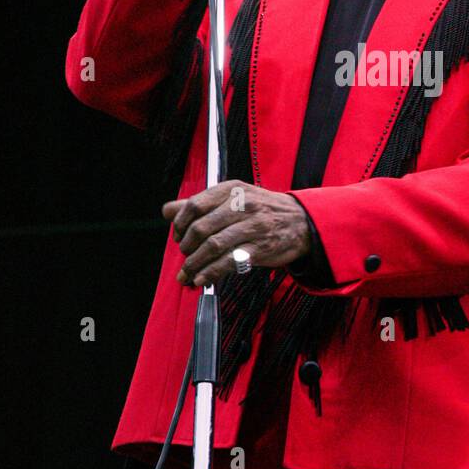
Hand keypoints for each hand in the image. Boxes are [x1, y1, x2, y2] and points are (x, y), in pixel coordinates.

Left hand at [162, 180, 311, 285]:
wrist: (302, 221)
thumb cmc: (263, 209)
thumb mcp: (234, 197)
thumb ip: (200, 204)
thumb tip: (167, 211)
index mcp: (231, 190)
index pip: (195, 205)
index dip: (180, 223)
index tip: (177, 235)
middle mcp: (242, 205)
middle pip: (202, 227)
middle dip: (187, 246)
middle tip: (184, 255)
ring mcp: (253, 226)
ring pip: (213, 246)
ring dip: (194, 264)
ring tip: (187, 274)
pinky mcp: (260, 248)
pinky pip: (229, 261)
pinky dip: (211, 273)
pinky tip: (202, 279)